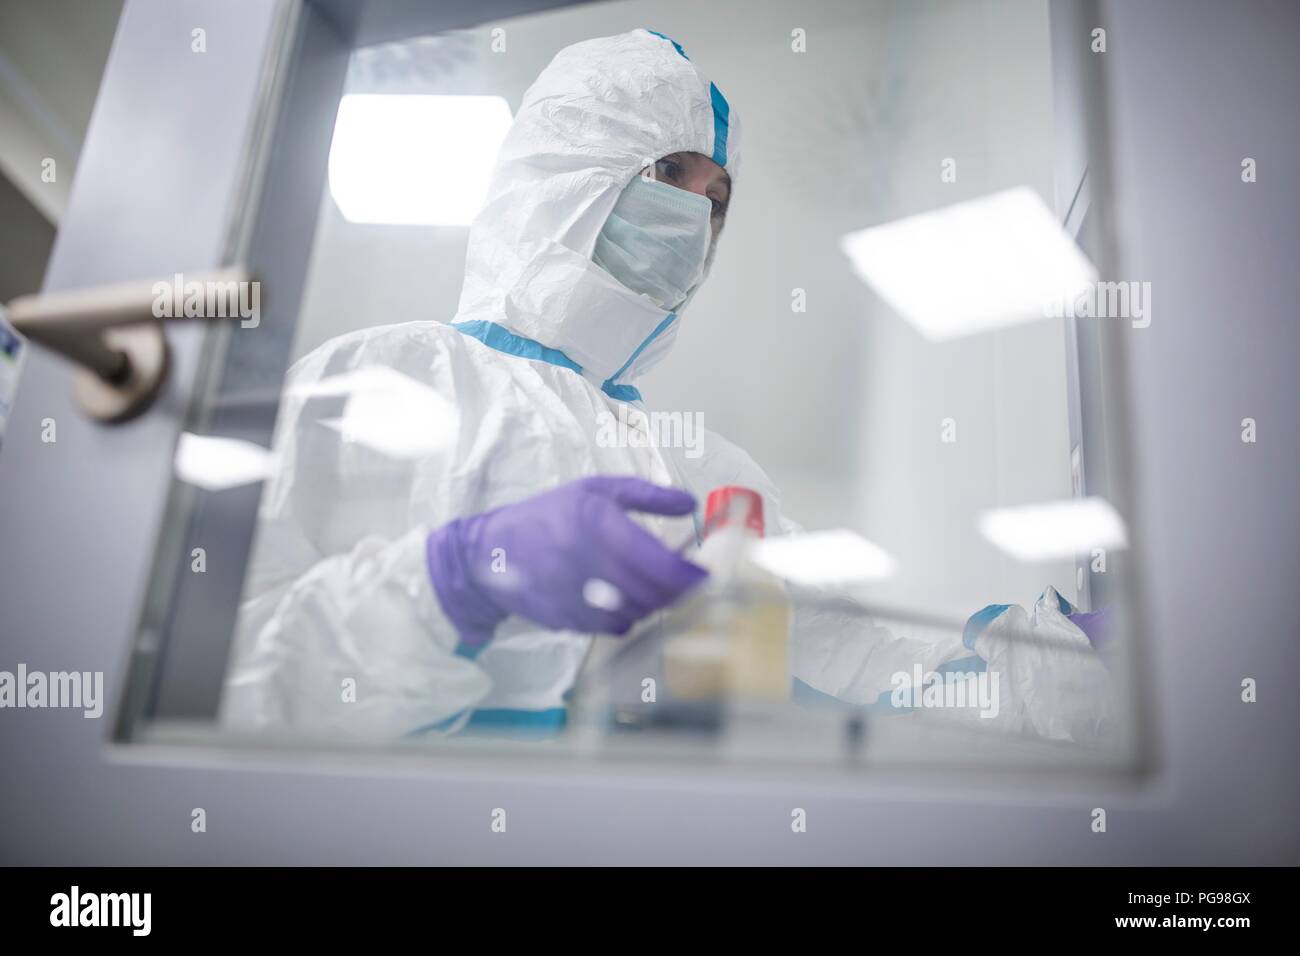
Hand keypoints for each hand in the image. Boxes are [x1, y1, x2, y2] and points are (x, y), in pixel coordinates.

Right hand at [426, 476, 707, 646]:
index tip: (703, 574)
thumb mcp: (594, 490)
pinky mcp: (567, 620)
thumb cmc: (549, 514)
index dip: (689, 575)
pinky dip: (626, 618)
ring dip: (651, 605)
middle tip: (682, 583)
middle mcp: (588, 562)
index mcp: (598, 524)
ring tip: (648, 588)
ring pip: (638, 614)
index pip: (660, 564)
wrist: (490, 551)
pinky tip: (619, 600)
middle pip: (654, 594)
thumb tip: (690, 503)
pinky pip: (614, 628)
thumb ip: (646, 495)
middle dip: (676, 592)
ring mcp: (576, 596)